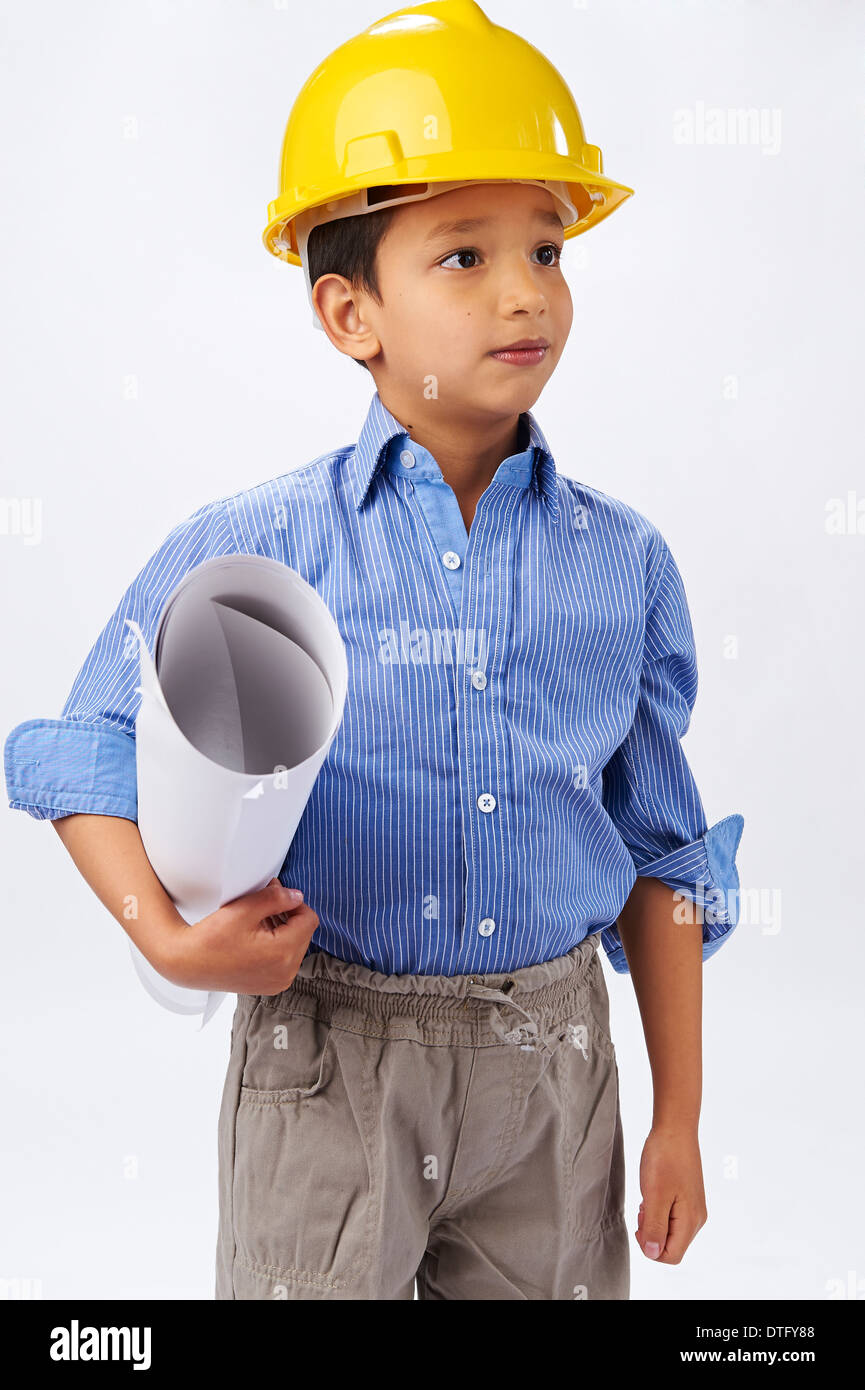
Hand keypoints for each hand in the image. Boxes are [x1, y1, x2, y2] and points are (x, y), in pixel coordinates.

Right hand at [155, 879, 318, 995]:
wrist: (187, 963)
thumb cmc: (212, 937)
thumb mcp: (245, 909)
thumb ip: (276, 898)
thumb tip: (297, 896)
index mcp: (283, 953)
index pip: (309, 919)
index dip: (294, 903)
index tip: (275, 896)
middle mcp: (285, 972)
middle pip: (303, 933)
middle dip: (288, 916)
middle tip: (263, 906)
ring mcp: (278, 982)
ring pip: (295, 946)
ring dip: (283, 930)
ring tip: (258, 921)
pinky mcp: (270, 986)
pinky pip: (285, 960)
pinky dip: (276, 945)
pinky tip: (255, 937)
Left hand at [635, 1124, 706, 1263]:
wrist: (675, 1129)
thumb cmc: (664, 1159)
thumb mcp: (654, 1195)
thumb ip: (654, 1227)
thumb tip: (653, 1253)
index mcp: (690, 1221)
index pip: (671, 1256)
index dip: (651, 1247)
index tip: (641, 1222)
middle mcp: (696, 1218)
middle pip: (672, 1246)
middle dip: (652, 1233)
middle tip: (642, 1208)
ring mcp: (694, 1207)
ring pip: (671, 1231)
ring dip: (654, 1221)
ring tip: (647, 1198)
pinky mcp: (688, 1197)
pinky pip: (672, 1217)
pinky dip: (659, 1210)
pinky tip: (653, 1192)